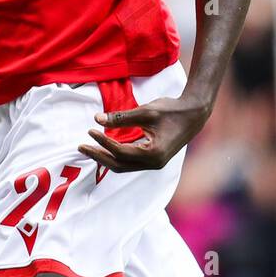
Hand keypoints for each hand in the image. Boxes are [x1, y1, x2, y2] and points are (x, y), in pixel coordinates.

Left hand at [78, 95, 210, 172]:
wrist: (194, 115)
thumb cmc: (172, 111)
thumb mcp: (146, 111)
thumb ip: (122, 117)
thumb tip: (97, 119)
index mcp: (153, 154)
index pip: (121, 152)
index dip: (103, 142)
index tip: (90, 130)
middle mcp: (153, 163)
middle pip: (119, 165)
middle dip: (99, 156)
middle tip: (81, 147)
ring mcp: (154, 163)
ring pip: (124, 165)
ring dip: (106, 157)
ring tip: (88, 148)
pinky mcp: (153, 158)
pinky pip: (130, 161)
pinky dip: (116, 155)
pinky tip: (104, 146)